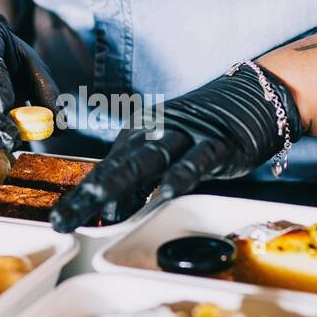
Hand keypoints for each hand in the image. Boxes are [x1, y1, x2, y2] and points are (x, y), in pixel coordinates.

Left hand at [50, 63, 301, 232]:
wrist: (255, 95)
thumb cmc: (206, 131)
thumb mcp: (168, 155)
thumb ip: (141, 182)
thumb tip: (112, 212)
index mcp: (140, 134)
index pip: (105, 170)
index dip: (81, 196)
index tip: (61, 222)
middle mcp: (156, 132)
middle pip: (116, 167)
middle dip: (87, 195)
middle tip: (63, 220)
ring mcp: (187, 136)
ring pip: (149, 161)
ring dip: (121, 184)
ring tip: (97, 203)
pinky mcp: (218, 144)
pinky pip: (197, 162)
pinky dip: (181, 176)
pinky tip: (166, 193)